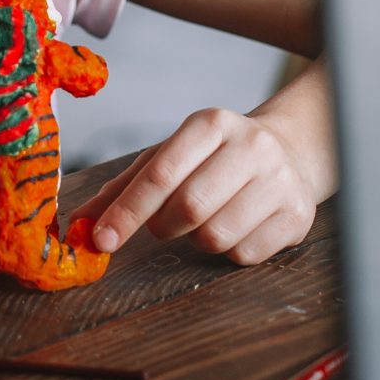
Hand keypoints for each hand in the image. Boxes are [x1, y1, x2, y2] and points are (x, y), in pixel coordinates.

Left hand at [76, 106, 319, 265]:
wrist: (290, 153)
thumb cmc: (216, 159)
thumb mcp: (171, 156)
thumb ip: (125, 187)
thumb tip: (81, 221)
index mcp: (212, 124)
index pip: (161, 173)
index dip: (127, 211)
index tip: (101, 240)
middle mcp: (251, 146)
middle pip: (189, 208)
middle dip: (164, 226)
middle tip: (165, 223)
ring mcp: (280, 180)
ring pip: (217, 236)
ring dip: (198, 239)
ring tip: (208, 219)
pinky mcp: (298, 215)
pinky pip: (245, 255)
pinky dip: (230, 252)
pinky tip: (238, 227)